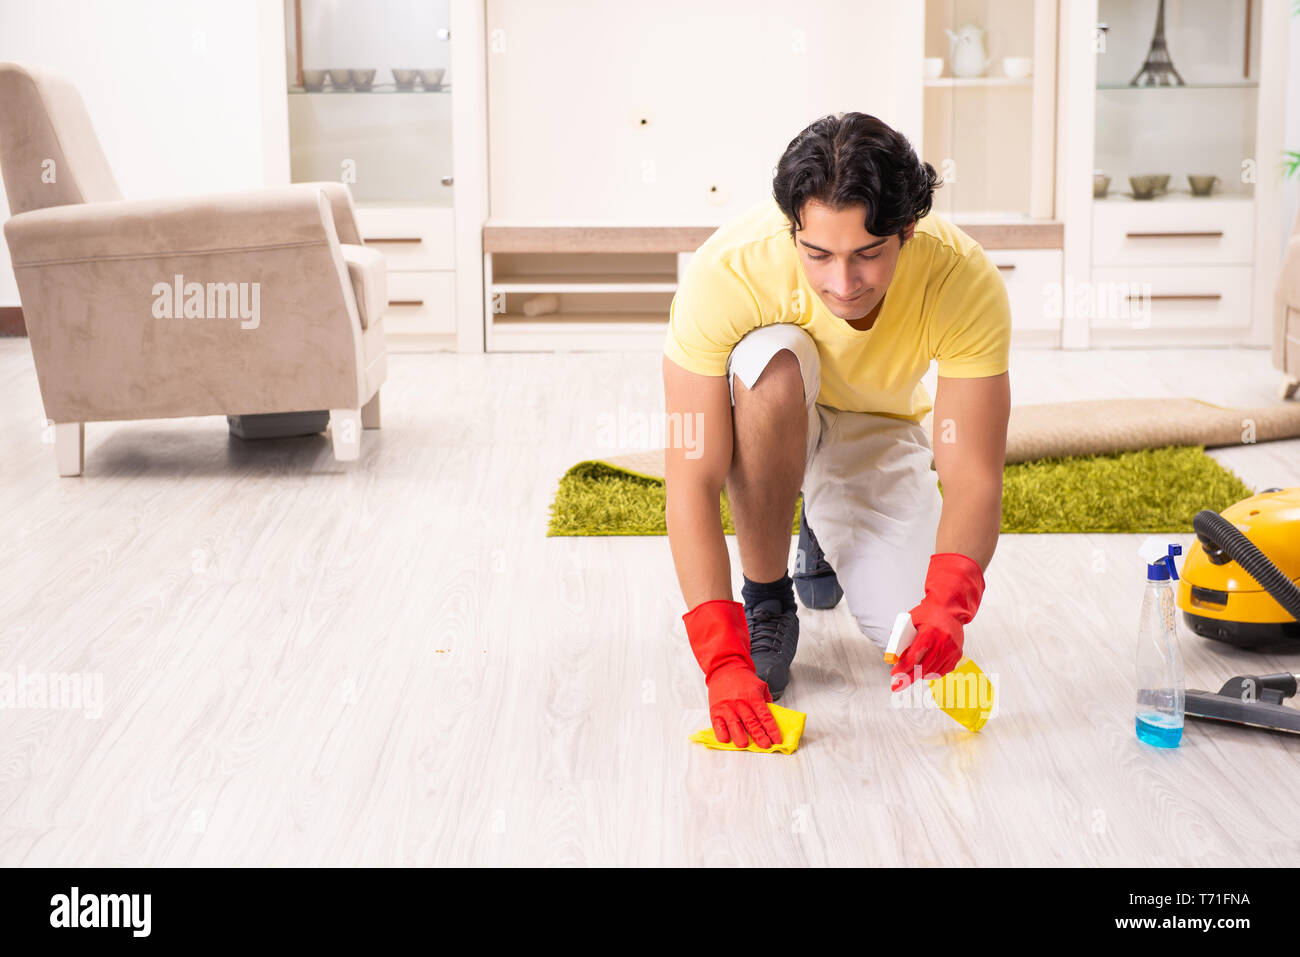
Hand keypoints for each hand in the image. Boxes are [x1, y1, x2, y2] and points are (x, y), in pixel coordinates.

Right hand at [707, 665, 778, 747]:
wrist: (724, 668)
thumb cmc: (743, 679)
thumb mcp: (760, 685)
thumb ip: (766, 700)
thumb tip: (772, 716)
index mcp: (754, 697)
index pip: (765, 716)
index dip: (772, 730)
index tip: (776, 740)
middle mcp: (741, 703)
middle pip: (752, 723)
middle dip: (759, 737)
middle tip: (765, 746)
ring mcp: (727, 707)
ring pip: (735, 725)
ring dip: (740, 737)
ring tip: (744, 745)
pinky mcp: (715, 711)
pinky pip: (718, 725)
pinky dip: (721, 733)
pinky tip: (725, 739)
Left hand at [891, 553, 984, 691]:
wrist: (950, 609)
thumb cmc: (929, 613)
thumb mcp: (910, 621)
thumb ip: (901, 637)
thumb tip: (892, 655)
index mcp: (929, 633)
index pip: (914, 657)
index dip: (902, 668)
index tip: (894, 674)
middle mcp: (943, 642)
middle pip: (922, 668)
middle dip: (908, 677)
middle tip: (898, 683)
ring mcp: (952, 650)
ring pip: (932, 672)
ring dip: (919, 675)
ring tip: (911, 673)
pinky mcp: (957, 654)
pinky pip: (943, 671)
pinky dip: (932, 673)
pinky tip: (925, 670)